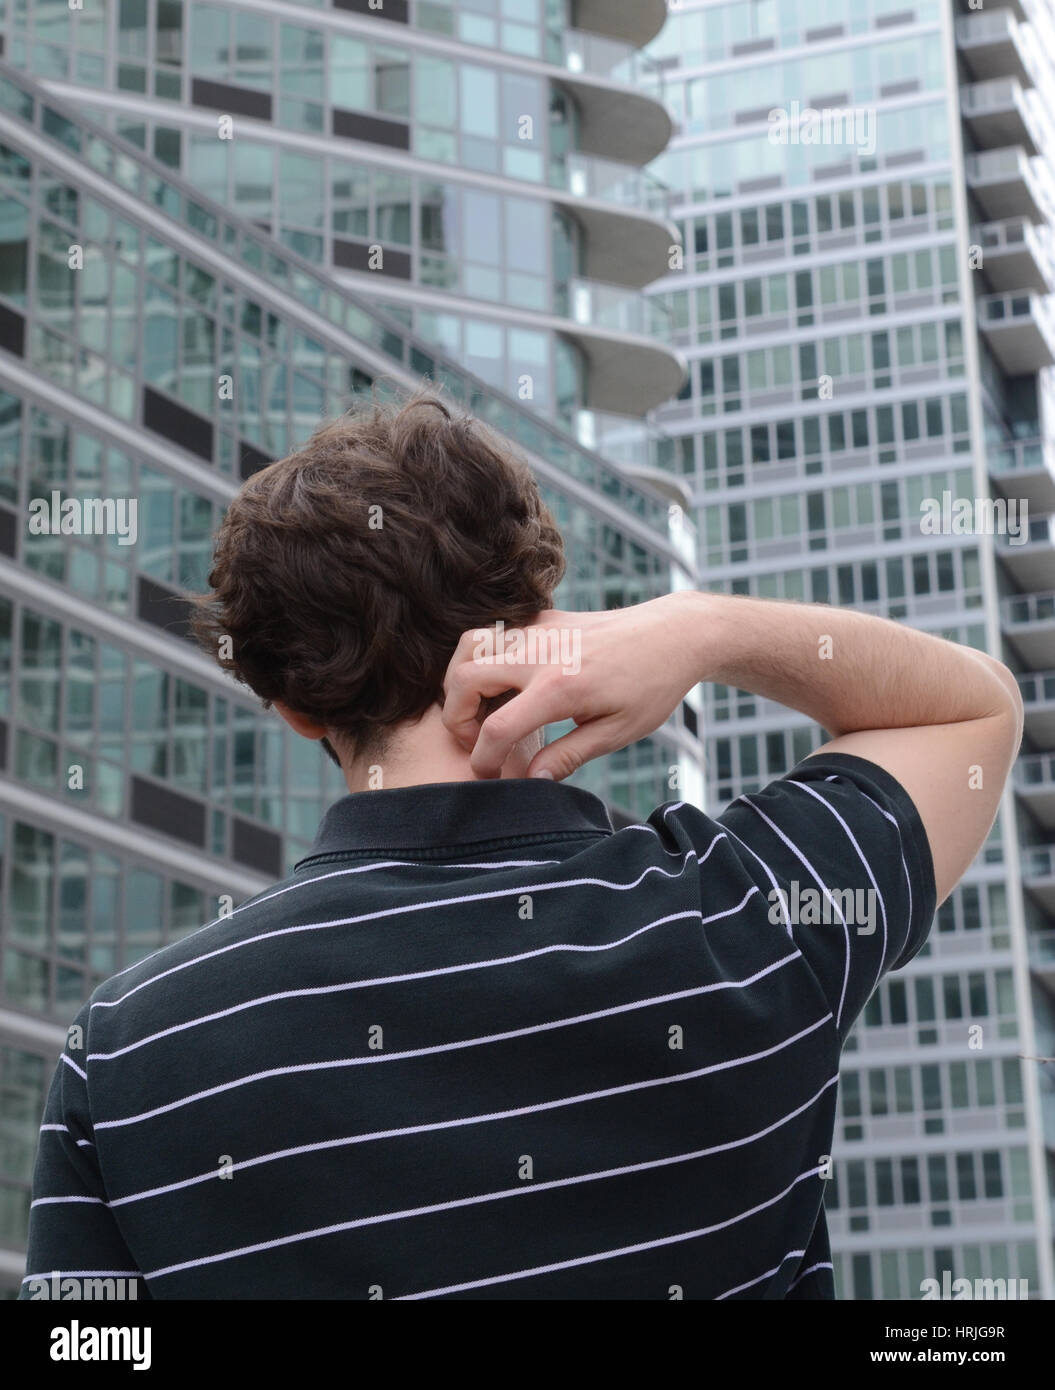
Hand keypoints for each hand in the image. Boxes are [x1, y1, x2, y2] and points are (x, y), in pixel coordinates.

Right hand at [440, 592, 701, 779]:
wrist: (674, 634)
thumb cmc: (652, 686)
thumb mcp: (617, 732)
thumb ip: (568, 756)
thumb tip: (530, 780)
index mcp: (559, 688)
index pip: (497, 729)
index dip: (483, 760)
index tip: (488, 776)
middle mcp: (540, 654)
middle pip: (463, 677)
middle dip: (456, 716)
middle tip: (476, 739)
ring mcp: (539, 631)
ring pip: (470, 645)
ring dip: (462, 679)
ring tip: (482, 707)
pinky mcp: (543, 619)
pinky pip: (495, 633)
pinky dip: (484, 657)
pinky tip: (506, 684)